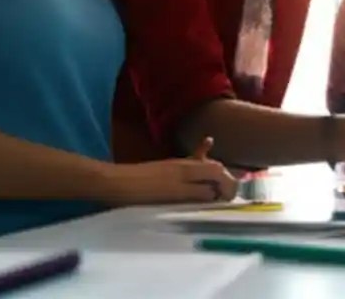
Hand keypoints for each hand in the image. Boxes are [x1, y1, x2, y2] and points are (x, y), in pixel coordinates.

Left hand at [99, 137, 238, 205]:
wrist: (112, 183)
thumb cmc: (142, 191)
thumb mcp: (172, 195)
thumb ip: (196, 192)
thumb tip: (216, 193)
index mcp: (189, 170)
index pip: (220, 173)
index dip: (230, 186)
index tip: (231, 201)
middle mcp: (186, 164)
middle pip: (216, 168)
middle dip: (227, 181)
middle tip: (229, 198)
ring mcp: (176, 165)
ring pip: (205, 166)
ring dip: (217, 174)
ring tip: (223, 185)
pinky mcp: (167, 168)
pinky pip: (191, 160)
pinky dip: (203, 153)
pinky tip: (208, 142)